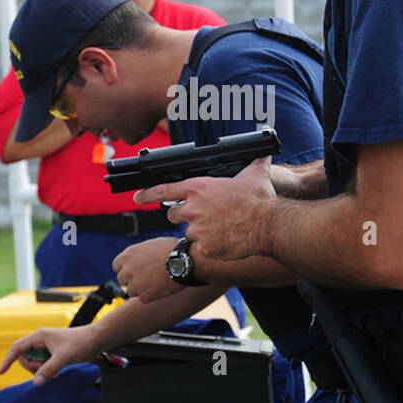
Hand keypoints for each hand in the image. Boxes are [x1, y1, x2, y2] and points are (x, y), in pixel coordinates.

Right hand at [0, 326, 95, 386]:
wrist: (96, 340)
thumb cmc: (81, 343)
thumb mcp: (63, 358)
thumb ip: (48, 370)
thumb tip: (35, 382)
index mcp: (39, 336)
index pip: (16, 348)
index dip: (7, 360)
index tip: (0, 372)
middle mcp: (40, 340)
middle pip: (24, 358)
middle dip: (32, 368)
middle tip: (46, 371)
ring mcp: (46, 347)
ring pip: (33, 362)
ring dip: (40, 371)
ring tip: (55, 373)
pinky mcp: (52, 353)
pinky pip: (42, 365)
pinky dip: (46, 371)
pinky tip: (57, 373)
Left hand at [113, 237, 184, 302]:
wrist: (184, 261)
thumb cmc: (171, 249)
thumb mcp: (150, 245)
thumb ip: (138, 254)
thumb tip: (135, 259)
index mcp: (127, 255)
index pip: (116, 266)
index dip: (125, 268)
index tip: (133, 270)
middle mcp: (128, 270)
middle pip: (122, 280)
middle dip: (132, 279)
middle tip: (145, 278)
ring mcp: (135, 284)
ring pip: (131, 291)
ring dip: (140, 289)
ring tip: (154, 282)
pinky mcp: (145, 296)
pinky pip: (143, 299)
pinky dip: (150, 296)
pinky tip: (160, 288)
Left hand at [133, 157, 275, 260]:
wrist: (266, 224)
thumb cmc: (259, 199)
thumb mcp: (255, 174)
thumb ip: (254, 162)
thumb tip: (264, 153)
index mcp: (198, 188)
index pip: (163, 190)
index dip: (146, 194)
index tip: (136, 197)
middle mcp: (192, 208)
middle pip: (173, 215)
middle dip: (182, 216)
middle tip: (200, 217)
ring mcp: (196, 229)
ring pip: (189, 233)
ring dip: (200, 232)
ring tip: (220, 228)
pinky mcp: (204, 247)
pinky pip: (202, 249)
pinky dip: (211, 246)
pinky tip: (225, 241)